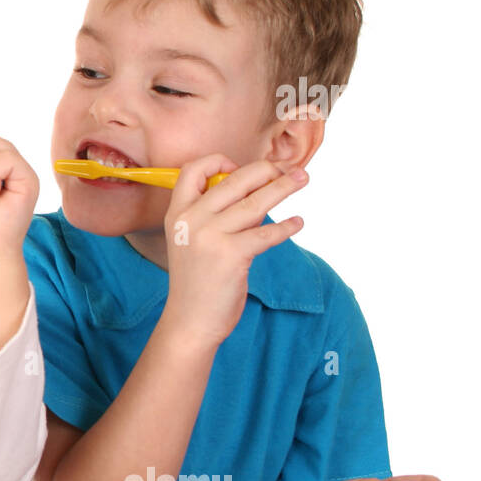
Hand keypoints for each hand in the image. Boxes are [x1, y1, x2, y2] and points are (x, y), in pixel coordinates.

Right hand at [161, 156, 307, 346]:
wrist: (191, 320)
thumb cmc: (197, 279)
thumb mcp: (192, 240)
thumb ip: (213, 215)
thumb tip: (255, 189)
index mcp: (177, 213)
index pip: (193, 169)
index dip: (218, 161)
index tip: (239, 168)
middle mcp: (191, 219)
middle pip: (234, 180)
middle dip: (267, 170)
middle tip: (289, 169)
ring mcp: (210, 237)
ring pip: (255, 202)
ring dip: (284, 187)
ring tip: (303, 179)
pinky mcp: (231, 256)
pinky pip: (267, 234)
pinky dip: (286, 227)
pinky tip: (297, 222)